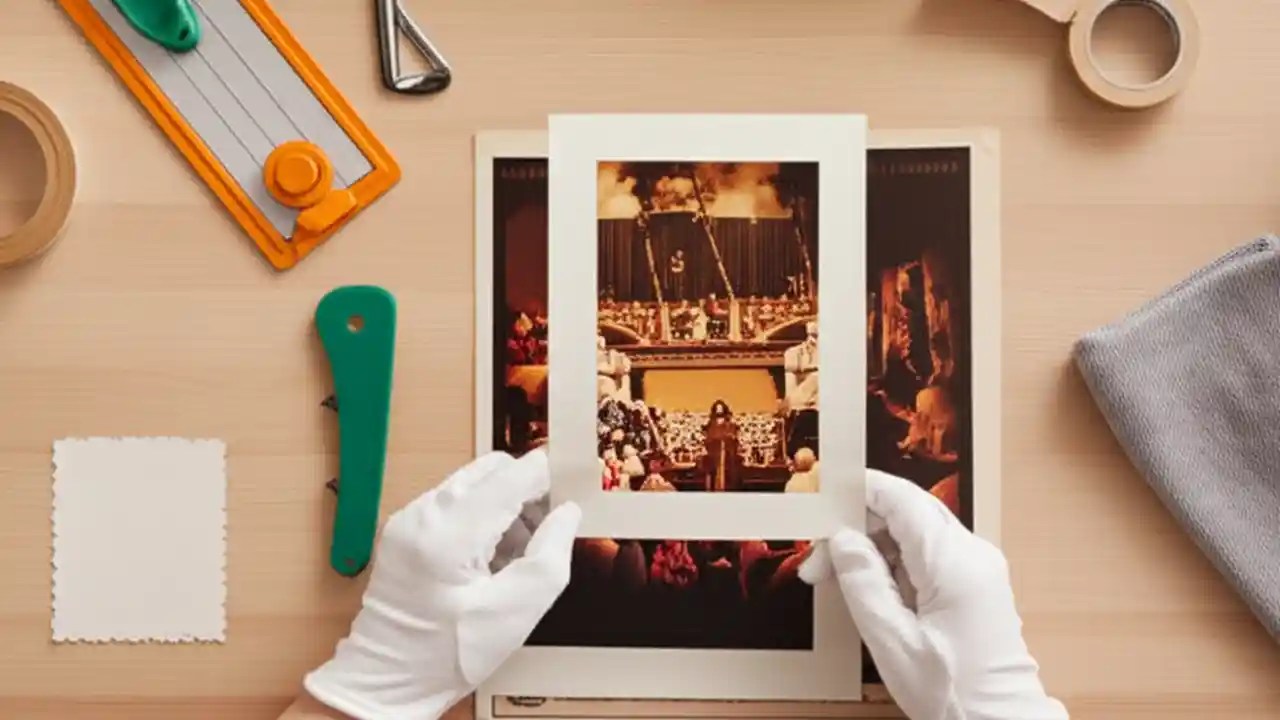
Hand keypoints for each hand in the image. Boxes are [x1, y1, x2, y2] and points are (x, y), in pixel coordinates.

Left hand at [304, 450, 580, 719]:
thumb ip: (551, 554)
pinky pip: (453, 499)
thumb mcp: (517, 612)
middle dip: (526, 490)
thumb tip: (568, 511)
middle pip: (491, 470)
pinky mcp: (404, 525)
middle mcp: (422, 514)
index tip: (573, 489)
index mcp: (448, 536)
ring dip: (504, 503)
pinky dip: (480, 515)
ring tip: (515, 552)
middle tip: (546, 529)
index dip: (548, 476)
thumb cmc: (451, 654)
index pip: (510, 477)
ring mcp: (408, 517)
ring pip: (473, 482)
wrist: (390, 678)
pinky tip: (488, 555)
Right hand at [800, 470, 1066, 719]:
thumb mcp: (894, 643)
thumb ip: (864, 584)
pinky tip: (867, 591)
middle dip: (856, 527)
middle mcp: (971, 554)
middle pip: (904, 512)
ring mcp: (974, 566)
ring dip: (870, 548)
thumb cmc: (956, 696)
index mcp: (955, 564)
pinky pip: (923, 555)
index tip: (820, 497)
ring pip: (911, 532)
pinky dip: (890, 564)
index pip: (901, 499)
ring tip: (836, 582)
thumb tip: (841, 539)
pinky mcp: (971, 582)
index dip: (858, 490)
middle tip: (818, 562)